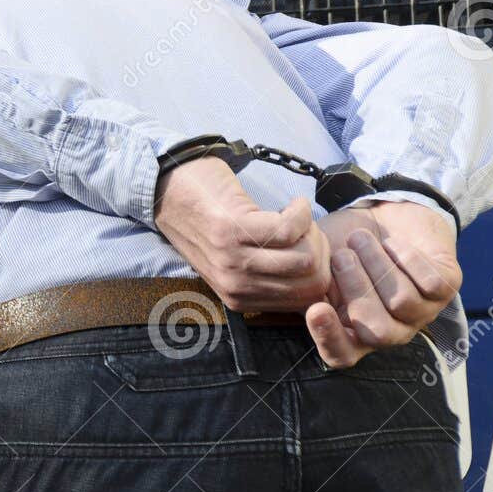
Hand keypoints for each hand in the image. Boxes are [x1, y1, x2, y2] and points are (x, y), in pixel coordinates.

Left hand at [154, 157, 331, 310]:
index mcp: (239, 298)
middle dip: (321, 251)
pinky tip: (293, 204)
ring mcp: (233, 258)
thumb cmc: (210, 222)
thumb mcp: (235, 263)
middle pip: (311, 281)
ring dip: (311, 232)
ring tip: (297, 216)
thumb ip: (268, 279)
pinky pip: (290, 228)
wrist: (171, 190)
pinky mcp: (234, 229)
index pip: (306, 301)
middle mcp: (235, 284)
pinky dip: (301, 212)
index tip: (313, 247)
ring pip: (305, 258)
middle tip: (308, 229)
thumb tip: (319, 283)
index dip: (322, 271)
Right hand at [304, 201, 461, 367]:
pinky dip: (406, 257)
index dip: (329, 338)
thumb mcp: (318, 262)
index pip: (342, 355)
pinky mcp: (447, 288)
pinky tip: (392, 242)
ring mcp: (422, 312)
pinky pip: (429, 283)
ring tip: (360, 238)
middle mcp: (391, 330)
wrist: (385, 214)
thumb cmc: (344, 242)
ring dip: (376, 263)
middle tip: (341, 255)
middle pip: (376, 331)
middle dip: (356, 288)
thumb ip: (308, 284)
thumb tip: (296, 299)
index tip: (316, 308)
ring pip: (402, 302)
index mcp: (354, 331)